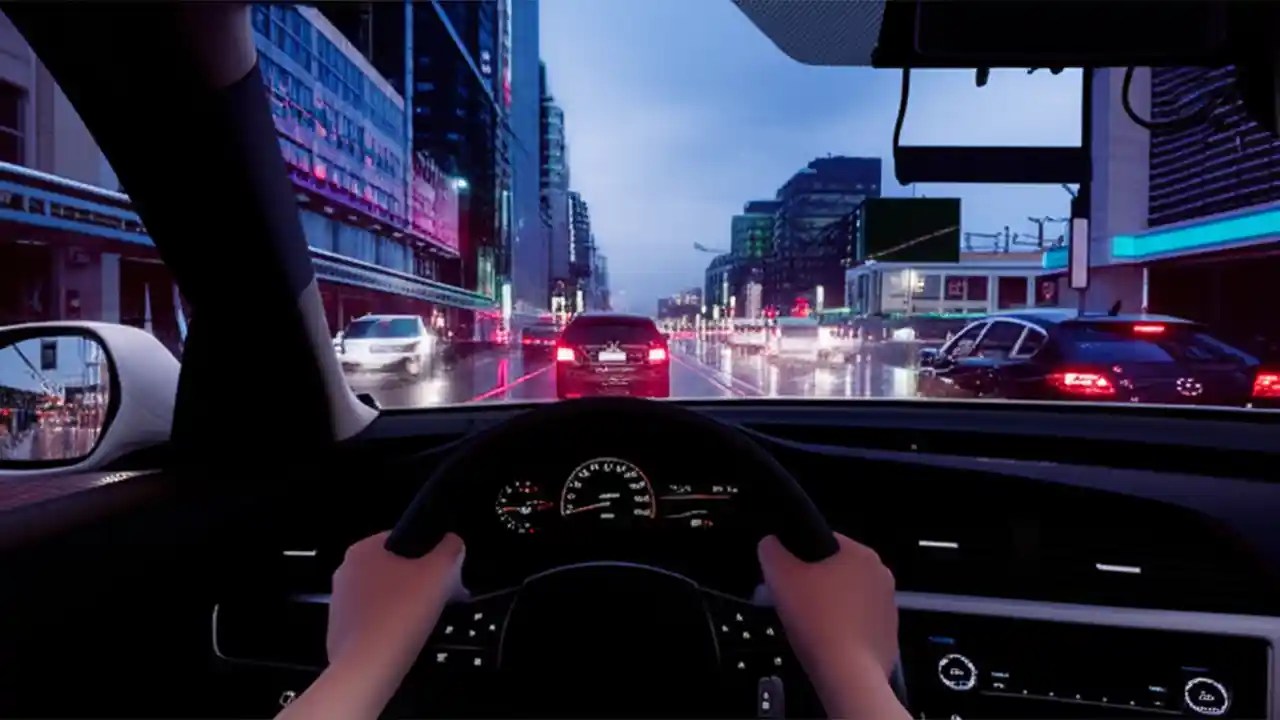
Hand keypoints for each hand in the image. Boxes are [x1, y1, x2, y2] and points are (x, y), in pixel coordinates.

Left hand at [279, 532, 464, 719]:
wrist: (368, 667)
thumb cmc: (402, 613)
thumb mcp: (439, 572)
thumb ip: (450, 548)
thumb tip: (451, 542)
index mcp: (364, 549)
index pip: (401, 539)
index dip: (426, 554)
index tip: (440, 573)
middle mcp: (345, 572)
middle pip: (391, 569)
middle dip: (415, 582)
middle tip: (436, 598)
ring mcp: (339, 603)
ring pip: (381, 596)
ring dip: (401, 604)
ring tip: (420, 622)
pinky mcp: (339, 630)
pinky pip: (371, 621)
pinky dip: (387, 627)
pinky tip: (401, 638)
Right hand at [759, 533, 906, 718]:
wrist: (847, 675)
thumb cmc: (816, 619)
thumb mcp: (781, 577)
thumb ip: (771, 551)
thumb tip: (771, 543)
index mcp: (861, 554)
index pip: (826, 542)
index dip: (801, 558)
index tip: (788, 577)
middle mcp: (882, 575)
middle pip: (838, 571)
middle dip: (816, 584)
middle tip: (795, 603)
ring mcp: (889, 607)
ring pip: (849, 598)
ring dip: (831, 606)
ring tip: (810, 626)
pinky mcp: (889, 635)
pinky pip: (859, 624)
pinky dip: (844, 630)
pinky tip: (828, 643)